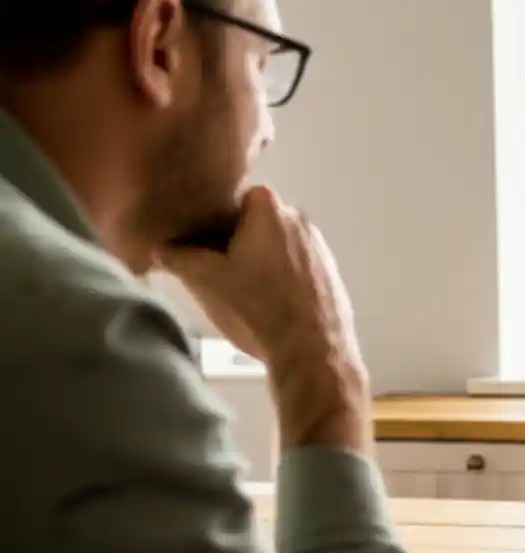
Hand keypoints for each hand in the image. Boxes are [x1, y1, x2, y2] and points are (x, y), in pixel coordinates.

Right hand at [160, 187, 372, 453]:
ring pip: (280, 246)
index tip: (209, 247)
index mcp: (269, 208)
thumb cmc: (257, 307)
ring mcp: (320, 246)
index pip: (235, 199)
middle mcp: (300, 219)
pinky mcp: (331, 273)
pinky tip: (273, 306)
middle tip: (224, 273)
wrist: (311, 349)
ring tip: (248, 295)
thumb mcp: (204, 279)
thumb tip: (161, 248)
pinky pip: (300, 268)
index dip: (218, 223)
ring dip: (264, 263)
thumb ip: (177, 256)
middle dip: (241, 243)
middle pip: (259, 223)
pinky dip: (285, 280)